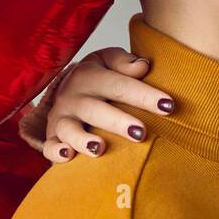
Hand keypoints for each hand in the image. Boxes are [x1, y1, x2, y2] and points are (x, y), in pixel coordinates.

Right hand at [18, 47, 172, 162]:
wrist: (66, 89)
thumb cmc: (98, 78)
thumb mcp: (108, 61)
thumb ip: (124, 62)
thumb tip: (142, 67)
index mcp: (90, 76)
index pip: (120, 85)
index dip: (144, 95)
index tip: (168, 106)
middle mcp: (73, 96)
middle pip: (95, 109)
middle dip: (118, 121)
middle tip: (141, 132)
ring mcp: (61, 118)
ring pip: (70, 129)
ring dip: (83, 140)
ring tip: (100, 148)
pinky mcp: (53, 136)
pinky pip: (49, 146)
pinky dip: (55, 152)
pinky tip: (68, 156)